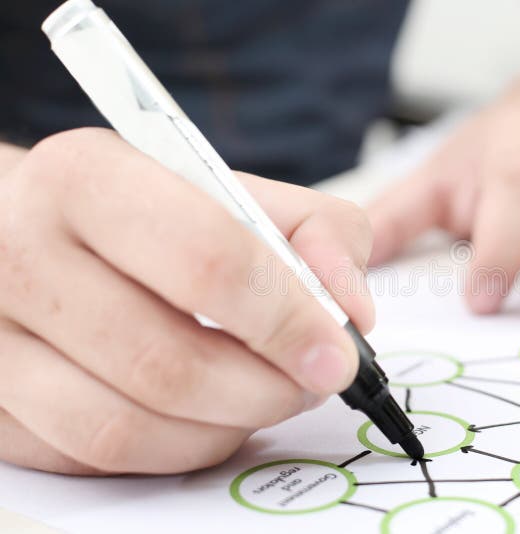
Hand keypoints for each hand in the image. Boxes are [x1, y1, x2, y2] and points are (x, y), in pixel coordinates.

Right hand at [0, 128, 372, 474]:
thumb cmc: (142, 209)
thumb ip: (313, 231)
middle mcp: (21, 256)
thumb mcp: (229, 190)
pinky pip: (96, 456)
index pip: (207, 260)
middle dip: (266, 389)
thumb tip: (352, 312)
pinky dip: (174, 448)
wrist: (28, 228)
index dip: (287, 319)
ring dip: (224, 428)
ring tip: (265, 397)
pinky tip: (205, 416)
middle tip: (312, 383)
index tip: (339, 355)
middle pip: (168, 362)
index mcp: (88, 179)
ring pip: (128, 427)